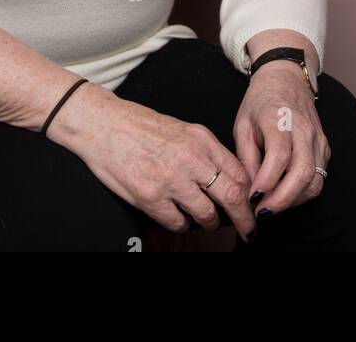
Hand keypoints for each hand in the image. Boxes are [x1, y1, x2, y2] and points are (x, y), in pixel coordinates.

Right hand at [54, 85, 258, 240]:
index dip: (250, 195)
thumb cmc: (139, 126)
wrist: (103, 124)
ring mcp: (170, 179)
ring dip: (209, 223)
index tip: (252, 207)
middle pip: (232, 197)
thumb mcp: (182, 130)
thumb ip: (207, 152)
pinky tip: (177, 217)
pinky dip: (181, 225)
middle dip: (245, 220)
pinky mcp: (150, 197)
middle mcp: (190, 158)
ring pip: (207, 215)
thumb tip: (229, 178)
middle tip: (248, 231)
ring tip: (206, 221)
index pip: (239, 173)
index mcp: (201, 140)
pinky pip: (177, 223)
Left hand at [233, 62, 329, 215]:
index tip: (252, 199)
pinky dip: (302, 192)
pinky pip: (319, 177)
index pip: (279, 156)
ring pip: (314, 180)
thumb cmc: (260, 102)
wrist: (286, 80)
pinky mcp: (325, 148)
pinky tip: (284, 194)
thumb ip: (246, 156)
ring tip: (271, 206)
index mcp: (280, 119)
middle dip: (282, 200)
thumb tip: (251, 188)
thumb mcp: (242, 124)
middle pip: (302, 173)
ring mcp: (318, 139)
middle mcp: (304, 130)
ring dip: (293, 200)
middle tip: (262, 213)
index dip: (266, 182)